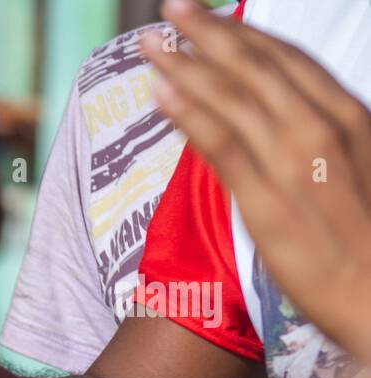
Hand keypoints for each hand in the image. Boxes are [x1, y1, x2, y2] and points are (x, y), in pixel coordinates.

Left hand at [141, 0, 370, 358]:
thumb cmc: (368, 234)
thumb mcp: (358, 165)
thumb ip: (324, 135)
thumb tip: (286, 114)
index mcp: (347, 115)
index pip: (287, 60)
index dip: (244, 33)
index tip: (210, 14)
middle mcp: (320, 128)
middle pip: (254, 68)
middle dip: (208, 33)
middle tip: (170, 7)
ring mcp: (292, 161)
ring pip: (231, 99)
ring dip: (185, 65)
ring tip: (150, 42)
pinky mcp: (266, 199)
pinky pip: (221, 146)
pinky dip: (190, 114)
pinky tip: (160, 92)